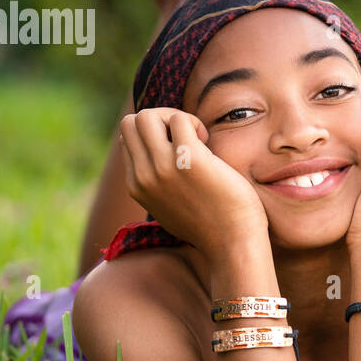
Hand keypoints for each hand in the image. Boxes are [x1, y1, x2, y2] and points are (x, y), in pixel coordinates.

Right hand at [119, 108, 268, 258]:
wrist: (232, 245)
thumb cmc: (210, 224)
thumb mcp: (169, 207)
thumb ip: (157, 184)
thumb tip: (158, 157)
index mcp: (136, 186)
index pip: (128, 139)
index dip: (154, 135)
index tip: (178, 150)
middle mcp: (143, 176)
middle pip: (131, 122)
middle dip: (159, 120)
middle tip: (186, 138)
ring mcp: (162, 168)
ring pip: (147, 116)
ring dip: (174, 118)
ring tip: (195, 139)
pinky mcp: (188, 160)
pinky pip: (180, 119)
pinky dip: (194, 122)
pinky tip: (208, 143)